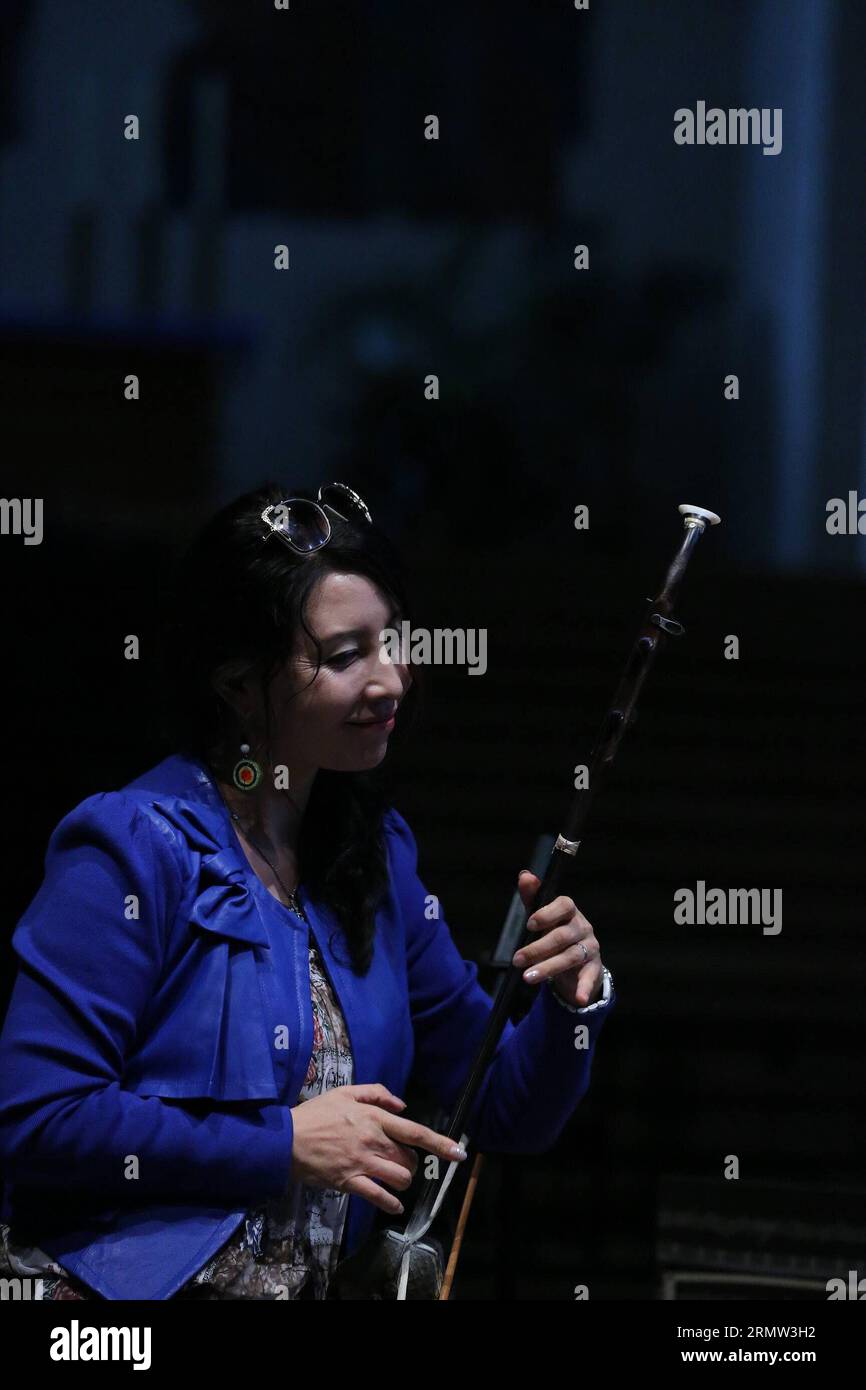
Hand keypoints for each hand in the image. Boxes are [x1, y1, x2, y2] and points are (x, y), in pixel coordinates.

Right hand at [290, 1083, 466, 1215]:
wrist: (287, 1139)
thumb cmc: (316, 1113)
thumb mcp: (345, 1092)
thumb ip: (377, 1093)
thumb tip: (402, 1105)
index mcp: (374, 1117)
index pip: (414, 1132)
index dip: (439, 1143)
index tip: (458, 1153)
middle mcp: (373, 1140)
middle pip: (409, 1158)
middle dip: (412, 1162)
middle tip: (402, 1161)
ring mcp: (362, 1163)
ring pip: (399, 1177)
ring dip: (403, 1180)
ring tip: (396, 1178)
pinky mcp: (350, 1182)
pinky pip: (378, 1197)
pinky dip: (391, 1204)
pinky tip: (395, 1206)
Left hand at [512, 871, 605, 1008]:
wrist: (575, 962)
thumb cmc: (554, 933)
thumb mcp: (541, 917)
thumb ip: (532, 898)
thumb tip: (525, 875)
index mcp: (570, 911)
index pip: (563, 905)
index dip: (547, 913)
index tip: (529, 924)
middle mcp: (583, 927)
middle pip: (562, 936)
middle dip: (537, 948)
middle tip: (517, 960)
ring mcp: (590, 948)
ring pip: (570, 957)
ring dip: (548, 968)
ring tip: (528, 977)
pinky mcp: (594, 968)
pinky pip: (590, 978)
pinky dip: (585, 988)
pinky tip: (579, 999)